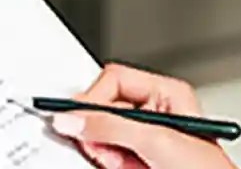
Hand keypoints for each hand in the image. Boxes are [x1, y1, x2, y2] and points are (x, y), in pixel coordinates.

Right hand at [55, 64, 238, 168]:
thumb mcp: (156, 141)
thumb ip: (113, 126)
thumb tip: (73, 118)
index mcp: (166, 93)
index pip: (115, 79)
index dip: (93, 98)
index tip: (77, 119)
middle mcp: (154, 112)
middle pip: (103, 108)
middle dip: (99, 130)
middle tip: (108, 146)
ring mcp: (143, 138)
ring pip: (100, 135)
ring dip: (104, 151)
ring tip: (124, 162)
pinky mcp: (134, 159)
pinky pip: (105, 155)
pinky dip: (107, 163)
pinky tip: (125, 168)